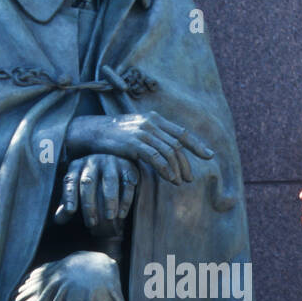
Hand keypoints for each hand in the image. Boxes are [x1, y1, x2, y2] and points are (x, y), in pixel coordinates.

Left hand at [53, 154, 138, 228]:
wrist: (116, 168)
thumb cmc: (91, 185)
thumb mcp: (77, 193)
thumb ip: (67, 205)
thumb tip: (58, 220)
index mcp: (76, 166)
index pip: (70, 180)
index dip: (69, 195)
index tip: (70, 211)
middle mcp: (93, 161)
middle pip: (88, 182)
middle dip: (89, 204)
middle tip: (92, 223)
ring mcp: (111, 162)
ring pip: (110, 181)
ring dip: (109, 200)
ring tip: (109, 218)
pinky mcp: (128, 167)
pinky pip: (127, 183)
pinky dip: (125, 199)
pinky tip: (122, 214)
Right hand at [64, 111, 213, 183]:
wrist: (92, 131)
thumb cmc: (115, 135)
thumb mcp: (137, 132)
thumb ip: (153, 138)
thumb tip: (170, 151)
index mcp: (154, 119)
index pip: (181, 132)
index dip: (197, 144)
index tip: (209, 156)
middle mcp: (151, 123)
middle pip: (177, 144)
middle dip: (186, 162)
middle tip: (189, 178)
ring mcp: (143, 132)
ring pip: (169, 151)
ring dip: (177, 169)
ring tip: (180, 182)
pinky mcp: (134, 143)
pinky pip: (156, 158)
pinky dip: (166, 169)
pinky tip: (170, 179)